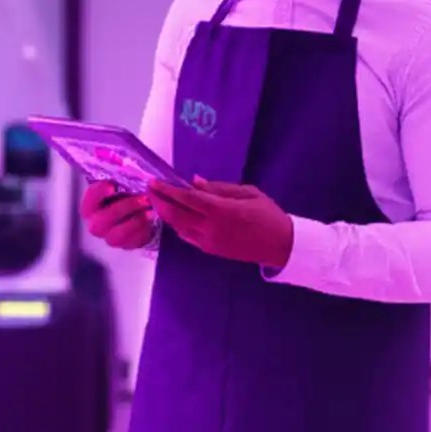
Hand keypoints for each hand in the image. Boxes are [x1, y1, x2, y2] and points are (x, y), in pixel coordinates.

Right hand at [80, 180, 157, 249]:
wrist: (146, 209)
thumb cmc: (132, 193)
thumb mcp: (128, 183)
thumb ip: (124, 178)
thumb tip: (132, 171)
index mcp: (93, 204)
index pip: (89, 198)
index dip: (98, 193)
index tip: (112, 186)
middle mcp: (96, 222)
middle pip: (100, 221)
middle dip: (123, 209)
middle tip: (143, 199)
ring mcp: (110, 236)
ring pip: (115, 236)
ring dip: (134, 223)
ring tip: (150, 212)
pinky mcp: (125, 245)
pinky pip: (131, 243)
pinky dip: (143, 232)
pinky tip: (152, 222)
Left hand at [148, 177, 293, 267]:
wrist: (280, 245)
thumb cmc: (267, 214)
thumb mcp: (247, 193)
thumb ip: (219, 188)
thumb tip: (194, 181)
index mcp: (221, 210)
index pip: (186, 198)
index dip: (167, 190)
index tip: (154, 182)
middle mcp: (210, 227)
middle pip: (176, 215)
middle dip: (160, 202)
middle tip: (150, 191)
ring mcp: (209, 241)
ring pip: (179, 227)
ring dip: (167, 214)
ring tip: (159, 201)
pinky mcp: (210, 250)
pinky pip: (187, 236)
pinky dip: (178, 225)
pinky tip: (177, 216)